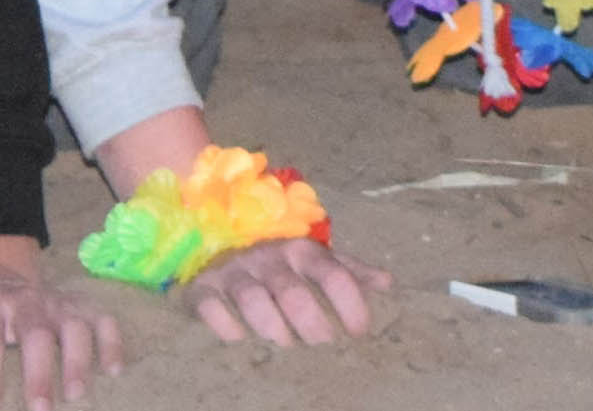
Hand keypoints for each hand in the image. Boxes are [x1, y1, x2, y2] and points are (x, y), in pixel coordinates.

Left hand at [0, 237, 123, 408]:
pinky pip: (102, 316)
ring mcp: (54, 301)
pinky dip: (111, 340)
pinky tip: (115, 370)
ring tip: (78, 395)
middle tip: (40, 410)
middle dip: (39, 372)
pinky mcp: (77, 304)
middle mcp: (23, 300)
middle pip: (34, 332)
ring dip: (78, 358)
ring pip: (72, 323)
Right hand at [181, 234, 387, 347]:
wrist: (217, 244)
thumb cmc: (279, 265)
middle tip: (322, 348)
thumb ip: (348, 272)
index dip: (349, 301)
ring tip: (284, 348)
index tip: (359, 332)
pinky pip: (210, 303)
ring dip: (270, 326)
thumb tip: (388, 284)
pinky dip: (223, 323)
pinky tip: (237, 340)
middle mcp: (269, 258)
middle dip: (310, 322)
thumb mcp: (314, 262)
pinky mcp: (203, 287)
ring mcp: (234, 271)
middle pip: (292, 290)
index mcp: (301, 251)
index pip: (331, 272)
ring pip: (252, 296)